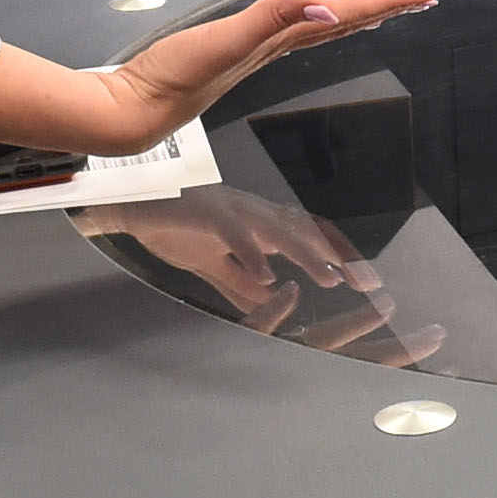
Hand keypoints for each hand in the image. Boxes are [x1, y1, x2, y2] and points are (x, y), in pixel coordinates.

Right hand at [87, 186, 438, 363]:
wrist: (125, 200)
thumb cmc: (171, 224)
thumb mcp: (212, 261)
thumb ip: (240, 280)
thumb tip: (271, 297)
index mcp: (256, 224)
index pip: (308, 240)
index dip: (339, 260)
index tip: (370, 284)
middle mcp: (252, 212)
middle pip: (306, 233)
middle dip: (339, 258)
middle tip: (370, 285)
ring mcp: (230, 208)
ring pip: (278, 230)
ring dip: (307, 254)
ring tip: (331, 280)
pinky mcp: (205, 212)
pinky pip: (234, 234)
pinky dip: (251, 254)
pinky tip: (269, 277)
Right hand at [93, 0, 434, 149]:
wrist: (133, 112)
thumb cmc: (170, 80)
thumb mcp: (222, 40)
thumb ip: (271, 18)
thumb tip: (325, 7)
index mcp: (280, 41)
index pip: (344, 15)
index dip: (385, 2)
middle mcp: (275, 47)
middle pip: (342, 23)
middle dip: (383, 8)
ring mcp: (257, 52)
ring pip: (319, 28)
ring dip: (353, 16)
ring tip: (381, 8)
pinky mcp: (235, 53)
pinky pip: (289, 32)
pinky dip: (311, 21)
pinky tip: (311, 21)